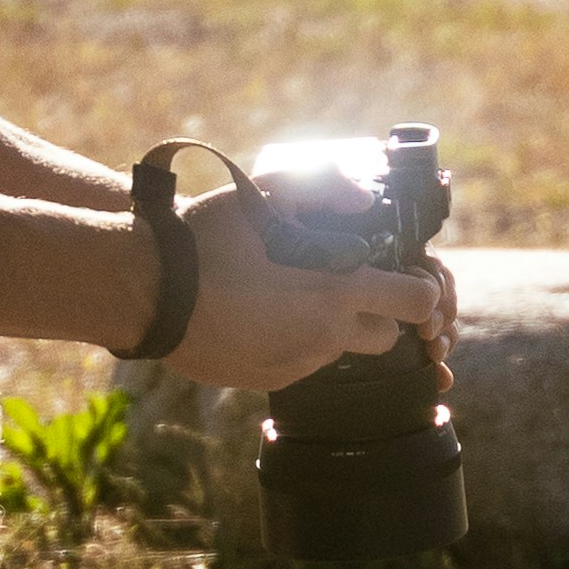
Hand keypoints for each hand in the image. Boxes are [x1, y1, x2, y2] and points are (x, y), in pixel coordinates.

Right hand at [173, 181, 448, 393]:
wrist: (148, 293)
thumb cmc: (205, 238)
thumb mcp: (262, 196)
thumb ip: (323, 188)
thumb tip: (364, 199)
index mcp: (336, 290)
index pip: (417, 301)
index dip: (419, 288)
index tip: (402, 276)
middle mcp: (326, 335)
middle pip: (386, 336)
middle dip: (376, 312)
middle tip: (343, 283)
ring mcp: (298, 363)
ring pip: (339, 348)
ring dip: (331, 326)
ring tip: (289, 293)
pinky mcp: (269, 380)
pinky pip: (300, 363)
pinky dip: (294, 342)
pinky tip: (260, 316)